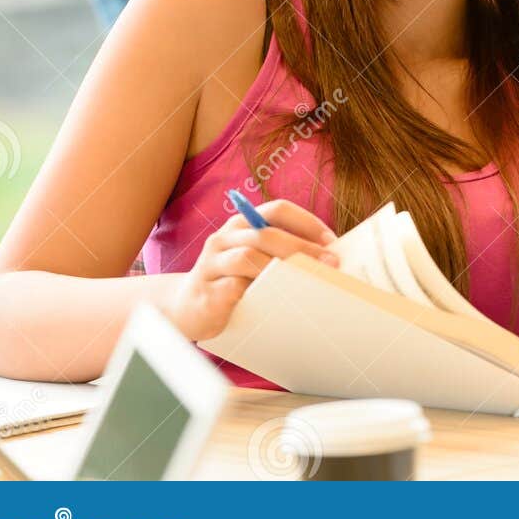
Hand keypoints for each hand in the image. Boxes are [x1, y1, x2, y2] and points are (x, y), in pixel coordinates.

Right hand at [167, 201, 339, 344]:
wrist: (185, 309)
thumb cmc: (231, 282)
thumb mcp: (254, 260)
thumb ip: (280, 253)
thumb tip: (328, 259)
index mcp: (241, 224)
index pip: (277, 209)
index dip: (307, 222)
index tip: (332, 241)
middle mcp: (224, 238)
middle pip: (266, 233)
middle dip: (302, 248)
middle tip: (330, 263)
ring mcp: (212, 264)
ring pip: (248, 257)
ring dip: (282, 268)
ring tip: (308, 282)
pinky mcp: (206, 293)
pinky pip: (232, 288)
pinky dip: (255, 292)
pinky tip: (275, 302)